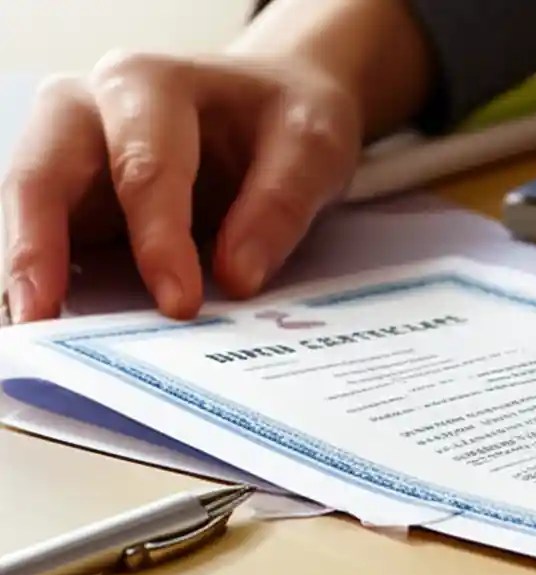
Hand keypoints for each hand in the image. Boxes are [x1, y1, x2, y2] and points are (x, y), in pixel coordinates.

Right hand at [1, 51, 361, 321]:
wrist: (277, 104)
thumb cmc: (286, 117)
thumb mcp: (312, 146)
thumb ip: (279, 205)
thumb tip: (235, 279)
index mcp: (148, 84)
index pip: (143, 169)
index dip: (157, 240)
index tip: (180, 304)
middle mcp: (87, 110)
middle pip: (43, 178)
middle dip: (36, 249)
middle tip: (39, 319)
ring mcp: (68, 155)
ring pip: (28, 211)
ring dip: (27, 274)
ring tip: (36, 336)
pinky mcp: (70, 201)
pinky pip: (47, 242)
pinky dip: (45, 283)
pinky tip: (54, 327)